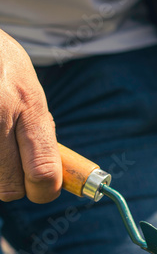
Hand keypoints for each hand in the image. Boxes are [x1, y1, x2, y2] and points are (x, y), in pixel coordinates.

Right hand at [0, 29, 59, 202]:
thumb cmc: (2, 62)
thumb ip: (39, 129)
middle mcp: (0, 113)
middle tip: (12, 169)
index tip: (42, 189)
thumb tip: (54, 171)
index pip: (43, 172)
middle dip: (14, 186)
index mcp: (29, 105)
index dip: (45, 191)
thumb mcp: (30, 89)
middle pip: (9, 187)